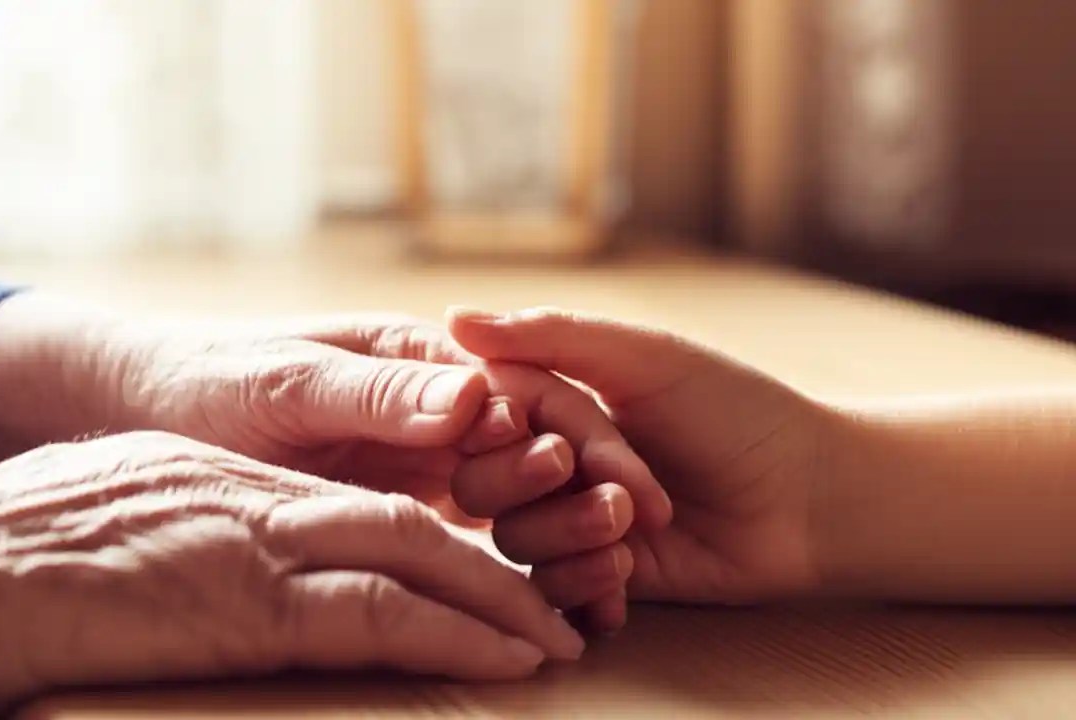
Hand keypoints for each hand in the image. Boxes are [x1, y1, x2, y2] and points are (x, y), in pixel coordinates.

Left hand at [0, 297, 670, 532]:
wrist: (146, 409)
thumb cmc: (211, 379)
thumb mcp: (286, 384)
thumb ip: (375, 391)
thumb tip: (474, 396)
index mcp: (420, 357)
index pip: (525, 390)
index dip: (582, 439)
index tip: (626, 494)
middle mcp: (435, 403)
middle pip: (538, 445)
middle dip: (591, 493)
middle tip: (629, 551)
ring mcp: (423, 454)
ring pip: (517, 495)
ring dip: (564, 537)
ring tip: (604, 594)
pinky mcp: (403, 501)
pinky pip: (472, 533)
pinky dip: (515, 565)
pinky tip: (545, 606)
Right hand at [0, 432, 583, 717]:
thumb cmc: (27, 547)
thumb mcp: (138, 509)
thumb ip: (213, 522)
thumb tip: (254, 555)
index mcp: (242, 477)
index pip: (369, 500)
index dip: (446, 530)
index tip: (497, 564)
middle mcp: (267, 497)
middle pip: (417, 521)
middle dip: (498, 563)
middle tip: (563, 601)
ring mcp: (262, 541)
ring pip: (418, 560)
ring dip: (500, 601)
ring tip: (559, 638)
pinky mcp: (247, 600)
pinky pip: (377, 612)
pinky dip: (454, 631)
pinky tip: (506, 656)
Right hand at [449, 307, 833, 604]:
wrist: (806, 495)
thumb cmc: (733, 409)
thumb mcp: (643, 356)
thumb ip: (551, 336)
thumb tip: (455, 315)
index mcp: (552, 404)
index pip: (481, 419)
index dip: (500, 435)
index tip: (552, 438)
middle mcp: (550, 462)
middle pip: (480, 486)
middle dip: (536, 489)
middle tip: (608, 485)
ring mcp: (571, 521)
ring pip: (513, 541)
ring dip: (569, 533)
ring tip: (637, 522)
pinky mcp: (598, 575)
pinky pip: (553, 591)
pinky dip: (583, 584)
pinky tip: (627, 570)